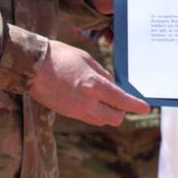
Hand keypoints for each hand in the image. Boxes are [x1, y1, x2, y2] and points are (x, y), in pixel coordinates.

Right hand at [28, 39, 149, 125]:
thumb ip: (102, 74)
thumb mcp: (87, 59)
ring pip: (102, 121)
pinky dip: (95, 113)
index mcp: (94, 85)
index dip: (136, 106)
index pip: (122, 101)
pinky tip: (92, 101)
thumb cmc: (60, 57)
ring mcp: (76, 110)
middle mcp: (87, 101)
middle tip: (121, 100)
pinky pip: (88, 119)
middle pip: (115, 118)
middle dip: (122, 111)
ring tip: (105, 99)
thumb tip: (113, 86)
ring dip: (108, 113)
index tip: (146, 108)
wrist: (32, 66)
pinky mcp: (67, 113)